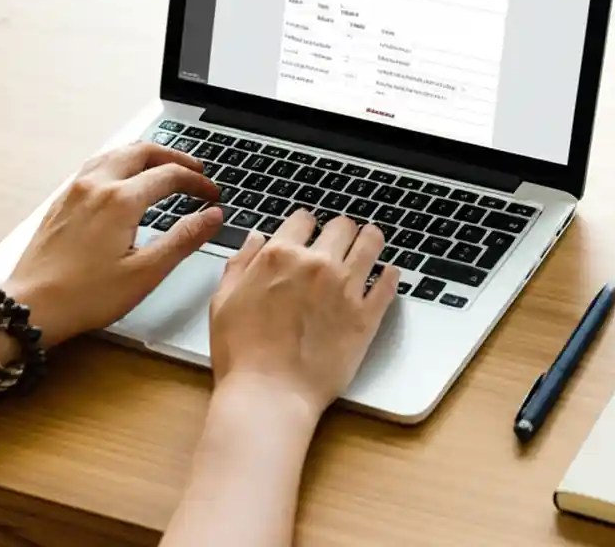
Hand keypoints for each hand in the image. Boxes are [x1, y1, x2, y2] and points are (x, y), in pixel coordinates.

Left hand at [2, 143, 221, 346]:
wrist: (30, 307)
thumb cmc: (87, 295)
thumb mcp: (146, 272)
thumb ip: (184, 239)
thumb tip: (213, 216)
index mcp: (120, 200)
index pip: (169, 175)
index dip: (197, 183)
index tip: (212, 196)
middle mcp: (96, 186)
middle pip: (142, 151)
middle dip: (173, 157)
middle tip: (195, 172)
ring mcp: (74, 191)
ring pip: (116, 153)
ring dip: (145, 156)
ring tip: (164, 169)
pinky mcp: (61, 202)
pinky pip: (96, 166)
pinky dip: (121, 164)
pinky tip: (125, 181)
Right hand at [209, 210, 399, 421]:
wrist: (270, 394)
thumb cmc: (242, 355)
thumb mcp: (223, 302)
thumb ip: (241, 264)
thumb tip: (256, 239)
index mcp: (279, 257)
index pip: (303, 219)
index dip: (306, 225)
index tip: (310, 232)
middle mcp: (316, 264)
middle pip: (341, 226)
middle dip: (340, 231)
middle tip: (341, 240)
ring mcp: (346, 288)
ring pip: (371, 244)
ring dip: (371, 240)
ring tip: (371, 242)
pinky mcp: (367, 315)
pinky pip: (389, 282)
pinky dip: (391, 274)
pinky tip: (388, 273)